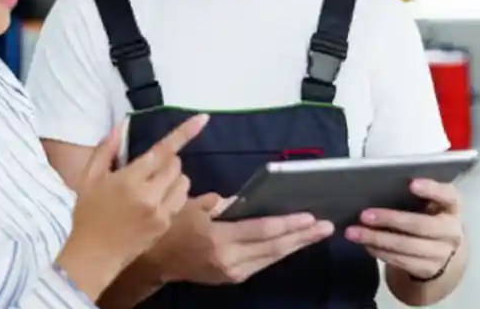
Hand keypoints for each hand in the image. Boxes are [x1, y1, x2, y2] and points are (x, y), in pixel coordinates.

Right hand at [57, 114, 207, 298]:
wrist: (92, 255)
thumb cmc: (87, 214)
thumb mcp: (88, 178)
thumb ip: (105, 150)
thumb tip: (120, 126)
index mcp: (129, 180)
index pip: (162, 151)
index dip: (184, 133)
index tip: (204, 118)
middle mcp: (149, 195)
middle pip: (175, 165)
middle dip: (167, 161)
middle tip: (149, 168)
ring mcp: (160, 212)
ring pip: (183, 182)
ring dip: (173, 177)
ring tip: (154, 184)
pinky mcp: (165, 225)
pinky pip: (180, 200)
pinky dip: (173, 194)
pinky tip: (156, 200)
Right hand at [144, 192, 334, 285]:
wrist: (154, 262)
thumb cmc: (173, 227)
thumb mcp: (195, 207)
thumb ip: (224, 203)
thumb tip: (248, 201)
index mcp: (219, 238)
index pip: (262, 231)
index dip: (288, 224)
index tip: (309, 217)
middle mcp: (230, 259)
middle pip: (273, 248)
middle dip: (301, 237)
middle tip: (325, 226)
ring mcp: (232, 272)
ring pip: (271, 258)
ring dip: (296, 246)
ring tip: (317, 234)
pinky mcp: (232, 278)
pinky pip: (262, 264)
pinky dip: (279, 253)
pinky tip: (294, 244)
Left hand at [345, 179, 463, 281]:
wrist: (444, 252)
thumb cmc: (428, 216)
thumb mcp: (429, 203)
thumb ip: (412, 194)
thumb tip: (376, 186)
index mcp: (452, 206)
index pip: (447, 195)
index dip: (431, 189)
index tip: (411, 183)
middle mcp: (452, 230)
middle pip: (421, 225)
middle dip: (391, 219)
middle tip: (364, 215)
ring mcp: (442, 253)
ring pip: (407, 246)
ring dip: (377, 239)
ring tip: (354, 232)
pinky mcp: (428, 269)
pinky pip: (401, 261)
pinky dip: (381, 252)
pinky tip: (366, 244)